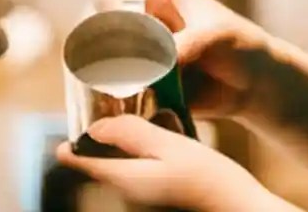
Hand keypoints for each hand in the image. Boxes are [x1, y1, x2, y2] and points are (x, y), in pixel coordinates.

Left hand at [56, 115, 288, 211]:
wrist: (237, 204)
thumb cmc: (207, 177)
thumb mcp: (169, 146)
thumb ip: (132, 134)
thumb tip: (95, 127)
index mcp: (124, 178)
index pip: (78, 161)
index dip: (70, 140)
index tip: (70, 118)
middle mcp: (128, 189)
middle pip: (97, 160)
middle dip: (96, 135)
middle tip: (102, 105)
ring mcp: (143, 191)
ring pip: (118, 161)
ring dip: (120, 139)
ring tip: (130, 111)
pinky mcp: (159, 189)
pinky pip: (137, 165)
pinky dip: (138, 148)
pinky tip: (156, 130)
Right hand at [88, 0, 269, 118]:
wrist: (255, 86)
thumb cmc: (241, 46)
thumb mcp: (217, 37)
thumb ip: (185, 45)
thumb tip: (151, 65)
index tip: (118, 24)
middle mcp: (136, 21)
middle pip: (91, 24)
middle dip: (101, 47)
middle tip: (125, 70)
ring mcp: (133, 55)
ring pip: (95, 62)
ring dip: (104, 80)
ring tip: (130, 93)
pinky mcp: (137, 87)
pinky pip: (111, 95)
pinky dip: (115, 104)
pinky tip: (133, 111)